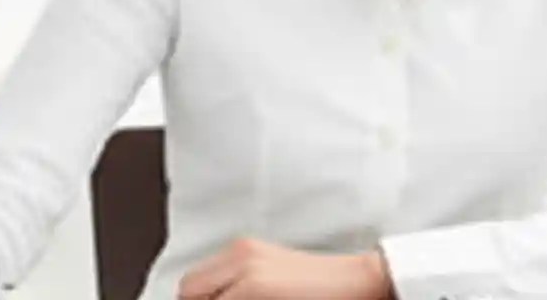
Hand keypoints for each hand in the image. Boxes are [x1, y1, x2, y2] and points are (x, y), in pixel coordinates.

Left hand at [177, 237, 392, 299]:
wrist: (357, 280)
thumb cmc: (320, 286)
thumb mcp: (271, 278)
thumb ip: (240, 285)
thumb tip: (215, 299)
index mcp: (241, 251)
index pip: (193, 283)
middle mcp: (239, 255)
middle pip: (189, 290)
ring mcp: (247, 270)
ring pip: (200, 298)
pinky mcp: (256, 286)